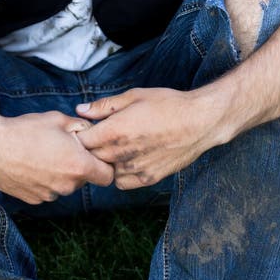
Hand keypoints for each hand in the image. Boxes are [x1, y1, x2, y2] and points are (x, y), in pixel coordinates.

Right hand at [0, 110, 114, 204]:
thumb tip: (90, 131)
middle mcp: (67, 186)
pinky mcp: (34, 200)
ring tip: (43, 154)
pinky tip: (31, 164)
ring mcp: (50, 195)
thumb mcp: (58, 119)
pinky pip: (48, 190)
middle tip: (63, 147)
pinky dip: (45, 180)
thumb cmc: (26, 130)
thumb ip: (81, 127)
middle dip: (79, 165)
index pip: (108, 176)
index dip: (104, 164)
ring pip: (65, 185)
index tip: (94, 154)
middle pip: (85, 179)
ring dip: (61, 173)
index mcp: (78, 166)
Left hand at [75, 88, 212, 189]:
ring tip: (119, 146)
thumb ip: (104, 106)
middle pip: (92, 157)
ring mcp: (134, 169)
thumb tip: (81, 109)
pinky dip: (121, 173)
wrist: (199, 122)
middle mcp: (121, 153)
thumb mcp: (133, 96)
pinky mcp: (148, 179)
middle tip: (103, 135)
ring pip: (106, 171)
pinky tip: (130, 158)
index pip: (82, 141)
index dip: (83, 133)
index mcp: (114, 131)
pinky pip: (122, 182)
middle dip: (93, 147)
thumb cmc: (167, 104)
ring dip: (108, 161)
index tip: (89, 127)